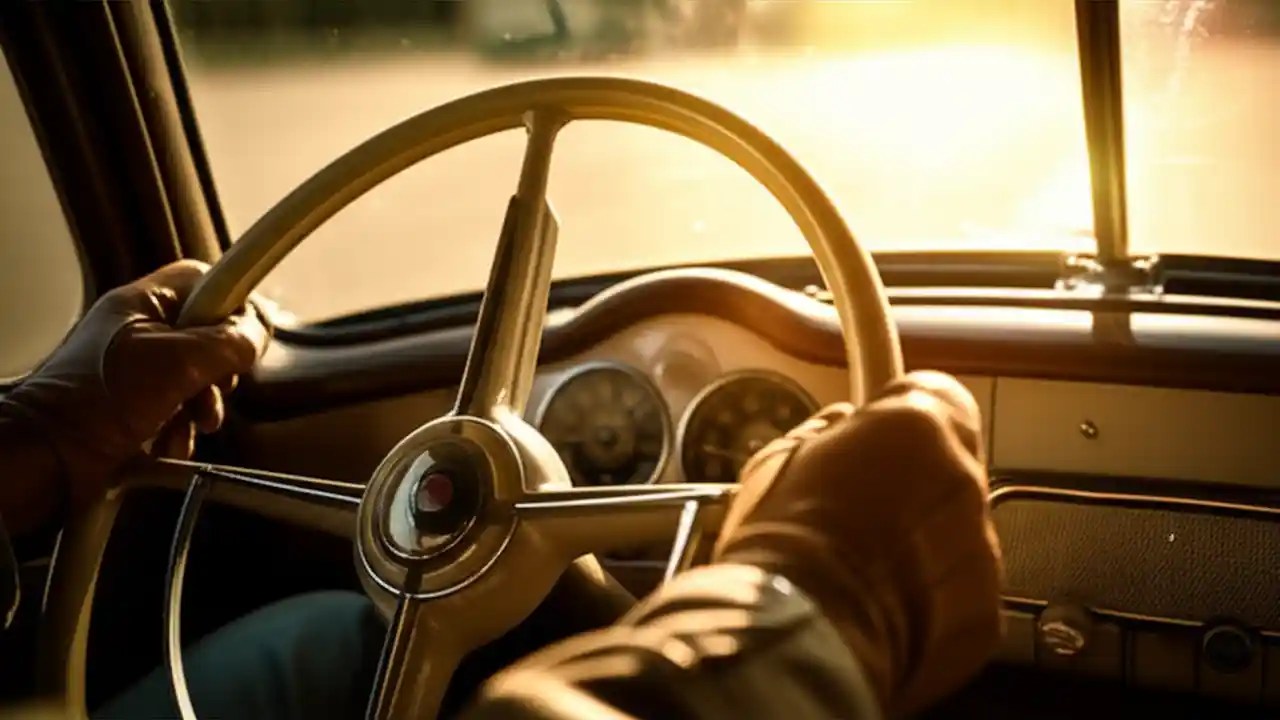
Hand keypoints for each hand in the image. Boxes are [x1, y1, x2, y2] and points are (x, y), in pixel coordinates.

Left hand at [0, 261, 269, 512]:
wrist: (50, 459)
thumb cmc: (95, 403)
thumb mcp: (177, 362)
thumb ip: (227, 343)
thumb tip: (257, 337)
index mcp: (141, 304)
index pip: (203, 279)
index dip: (230, 301)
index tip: (244, 329)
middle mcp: (140, 332)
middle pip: (209, 334)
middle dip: (220, 368)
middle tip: (212, 384)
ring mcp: (138, 371)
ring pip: (200, 378)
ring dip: (204, 405)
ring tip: (192, 419)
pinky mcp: (138, 407)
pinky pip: (182, 409)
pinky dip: (184, 427)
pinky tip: (171, 438)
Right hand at [713, 371, 1001, 717]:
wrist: (803, 636)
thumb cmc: (782, 546)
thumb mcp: (781, 461)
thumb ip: (830, 435)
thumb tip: (839, 430)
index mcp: (915, 425)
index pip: (935, 393)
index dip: (903, 415)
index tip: (881, 430)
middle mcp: (962, 480)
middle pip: (948, 470)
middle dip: (911, 489)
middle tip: (856, 513)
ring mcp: (981, 550)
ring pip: (956, 537)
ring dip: (922, 549)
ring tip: (862, 573)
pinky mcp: (984, 615)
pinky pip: (961, 598)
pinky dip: (931, 607)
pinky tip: (881, 613)